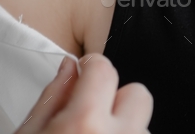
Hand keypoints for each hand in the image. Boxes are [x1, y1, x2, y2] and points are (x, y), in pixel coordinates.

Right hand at [14, 53, 152, 132]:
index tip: (85, 71)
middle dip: (117, 100)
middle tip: (93, 115)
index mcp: (85, 124)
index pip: (104, 69)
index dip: (91, 67)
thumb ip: (52, 97)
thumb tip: (69, 68)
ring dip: (123, 127)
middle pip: (138, 94)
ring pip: (142, 124)